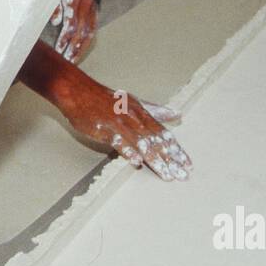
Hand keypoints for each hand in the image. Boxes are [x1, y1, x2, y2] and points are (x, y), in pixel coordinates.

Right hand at [57, 78, 191, 181]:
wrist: (78, 91)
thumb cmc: (104, 98)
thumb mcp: (133, 101)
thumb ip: (154, 110)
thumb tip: (175, 114)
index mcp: (142, 113)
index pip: (163, 134)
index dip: (176, 150)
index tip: (187, 164)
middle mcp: (134, 119)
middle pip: (156, 141)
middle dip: (171, 159)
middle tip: (182, 175)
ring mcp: (119, 124)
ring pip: (141, 143)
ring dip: (155, 160)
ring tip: (166, 174)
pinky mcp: (104, 129)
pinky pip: (118, 142)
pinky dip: (128, 151)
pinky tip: (136, 162)